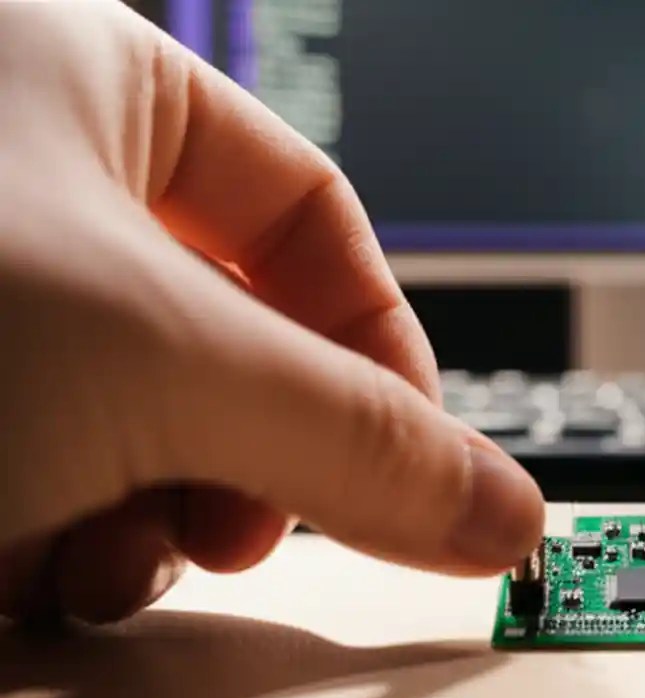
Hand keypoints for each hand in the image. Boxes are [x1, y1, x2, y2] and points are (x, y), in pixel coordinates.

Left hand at [0, 1, 542, 622]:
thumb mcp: (160, 363)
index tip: (411, 458)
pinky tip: (29, 568)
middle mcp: (26, 178)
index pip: (311, 210)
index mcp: (85, 79)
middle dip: (252, 455)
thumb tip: (495, 503)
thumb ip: (357, 439)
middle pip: (234, 334)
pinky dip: (62, 542)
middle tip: (255, 517)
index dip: (380, 344)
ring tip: (111, 554)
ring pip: (142, 420)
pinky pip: (49, 469)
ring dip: (156, 518)